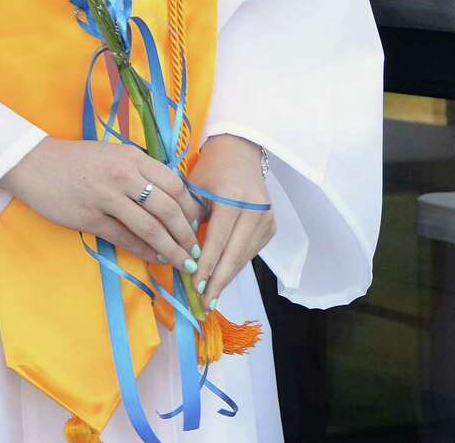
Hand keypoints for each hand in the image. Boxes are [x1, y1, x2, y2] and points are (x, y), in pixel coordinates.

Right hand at [1, 137, 205, 267]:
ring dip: (170, 249)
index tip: (197, 224)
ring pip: (150, 228)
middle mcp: (123, 175)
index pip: (174, 184)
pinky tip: (153, 258)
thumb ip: (138, 172)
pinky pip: (125, 238)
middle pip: (168, 209)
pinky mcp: (90, 217)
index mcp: (131, 157)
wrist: (33, 162)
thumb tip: (168, 199)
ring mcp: (106, 197)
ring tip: (181, 263)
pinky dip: (144, 251)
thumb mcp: (111, 155)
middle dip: (186, 235)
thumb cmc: (75, 159)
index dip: (191, 208)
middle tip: (195, 252)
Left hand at [187, 135, 274, 306]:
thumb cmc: (211, 167)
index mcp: (234, 199)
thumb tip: (182, 253)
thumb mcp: (194, 188)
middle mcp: (255, 211)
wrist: (240, 151)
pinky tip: (221, 277)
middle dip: (217, 281)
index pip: (218, 241)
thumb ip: (190, 218)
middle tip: (203, 304)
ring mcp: (267, 219)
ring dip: (226, 277)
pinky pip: (250, 251)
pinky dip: (235, 265)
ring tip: (210, 297)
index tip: (194, 287)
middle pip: (234, 255)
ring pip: (244, 257)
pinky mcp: (271, 226)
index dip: (206, 266)